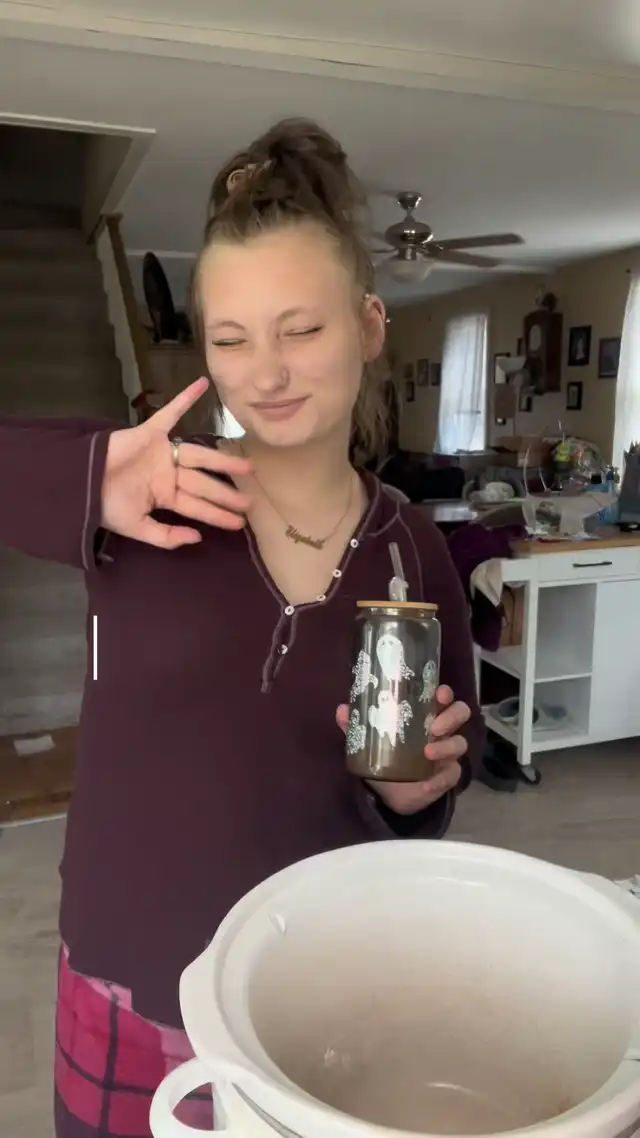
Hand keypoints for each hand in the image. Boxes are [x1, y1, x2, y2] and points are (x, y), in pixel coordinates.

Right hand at [102, 378, 251, 548]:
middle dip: (226, 493)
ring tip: (248, 466)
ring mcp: (162, 453)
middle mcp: (169, 474)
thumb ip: (165, 537)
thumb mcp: (136, 528)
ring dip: (223, 459)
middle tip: (251, 501)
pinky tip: (203, 384)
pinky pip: (171, 413)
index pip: (198, 507)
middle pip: (204, 484)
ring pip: (199, 456)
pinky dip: (186, 399)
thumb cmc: (105, 505)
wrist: (80, 484)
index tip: (240, 522)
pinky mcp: (151, 434)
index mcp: (165, 496)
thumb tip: (197, 538)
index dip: (218, 515)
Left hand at [336, 686, 469, 814]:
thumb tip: (342, 710)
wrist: (389, 791)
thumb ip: (356, 725)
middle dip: (451, 717)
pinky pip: (452, 775)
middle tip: (434, 726)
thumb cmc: (385, 754)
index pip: (443, 697)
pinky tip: (428, 782)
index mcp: (425, 714)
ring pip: (460, 743)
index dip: (445, 693)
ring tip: (427, 753)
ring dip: (446, 747)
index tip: (439, 694)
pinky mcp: (446, 776)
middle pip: (460, 713)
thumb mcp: (369, 739)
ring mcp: (447, 753)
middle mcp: (441, 730)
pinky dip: (441, 778)